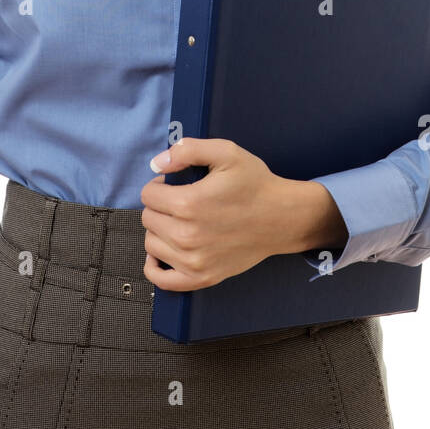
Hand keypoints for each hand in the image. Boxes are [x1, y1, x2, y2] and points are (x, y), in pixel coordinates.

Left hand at [140, 137, 345, 290]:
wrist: (281, 218)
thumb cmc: (255, 184)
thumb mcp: (226, 153)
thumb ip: (187, 150)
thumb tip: (157, 164)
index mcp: (188, 204)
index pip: (148, 195)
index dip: (160, 185)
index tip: (175, 185)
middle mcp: (187, 236)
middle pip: (148, 219)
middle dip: (160, 207)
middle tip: (182, 202)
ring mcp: (193, 261)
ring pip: (151, 244)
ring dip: (160, 231)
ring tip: (181, 222)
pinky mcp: (201, 278)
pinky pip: (160, 278)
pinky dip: (155, 265)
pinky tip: (165, 251)